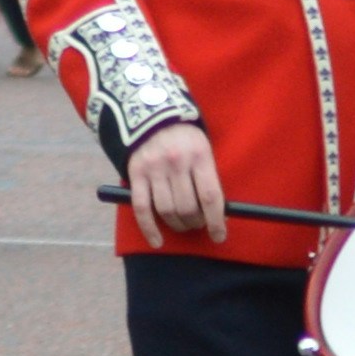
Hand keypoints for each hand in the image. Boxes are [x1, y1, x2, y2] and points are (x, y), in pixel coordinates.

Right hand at [122, 122, 227, 242]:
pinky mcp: (135, 174)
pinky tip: (157, 241)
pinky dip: (149, 228)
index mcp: (200, 157)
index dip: (216, 221)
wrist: (153, 115)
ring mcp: (154, 169)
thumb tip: (218, 214)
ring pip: (166, 210)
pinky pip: (141, 208)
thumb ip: (208, 178)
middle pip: (187, 206)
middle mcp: (176, 163)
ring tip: (183, 225)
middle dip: (196, 222)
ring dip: (177, 224)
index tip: (219, 236)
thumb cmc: (186, 139)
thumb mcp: (204, 150)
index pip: (210, 197)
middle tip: (198, 224)